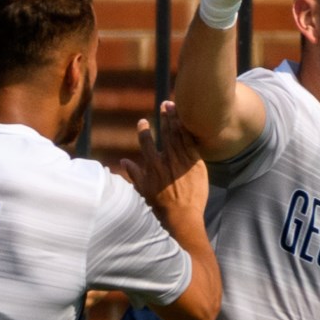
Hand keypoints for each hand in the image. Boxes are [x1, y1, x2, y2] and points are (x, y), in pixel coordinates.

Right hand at [121, 103, 207, 225]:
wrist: (182, 216)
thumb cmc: (161, 205)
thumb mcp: (143, 189)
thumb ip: (134, 173)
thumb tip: (123, 161)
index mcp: (152, 165)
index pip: (146, 142)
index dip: (144, 130)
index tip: (143, 121)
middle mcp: (167, 160)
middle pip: (166, 133)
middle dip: (165, 117)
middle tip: (165, 104)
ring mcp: (182, 161)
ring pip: (179, 134)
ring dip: (177, 119)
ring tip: (176, 107)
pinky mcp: (196, 163)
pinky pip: (191, 142)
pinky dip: (189, 130)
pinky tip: (189, 121)